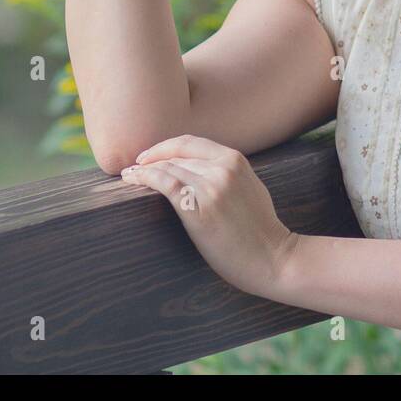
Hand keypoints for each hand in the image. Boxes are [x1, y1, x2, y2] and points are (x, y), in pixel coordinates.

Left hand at [121, 135, 297, 299]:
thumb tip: (200, 168)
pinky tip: (133, 180)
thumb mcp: (250, 187)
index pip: (190, 143)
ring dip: (143, 170)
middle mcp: (222, 169)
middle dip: (151, 159)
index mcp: (235, 160)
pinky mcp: (198, 209)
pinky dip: (145, 178)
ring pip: (168, 168)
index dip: (165, 147)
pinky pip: (165, 184)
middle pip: (176, 155)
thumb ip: (229, 173)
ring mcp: (210, 188)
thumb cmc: (261, 229)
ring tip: (128, 176)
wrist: (272, 257)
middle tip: (134, 167)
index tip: (149, 156)